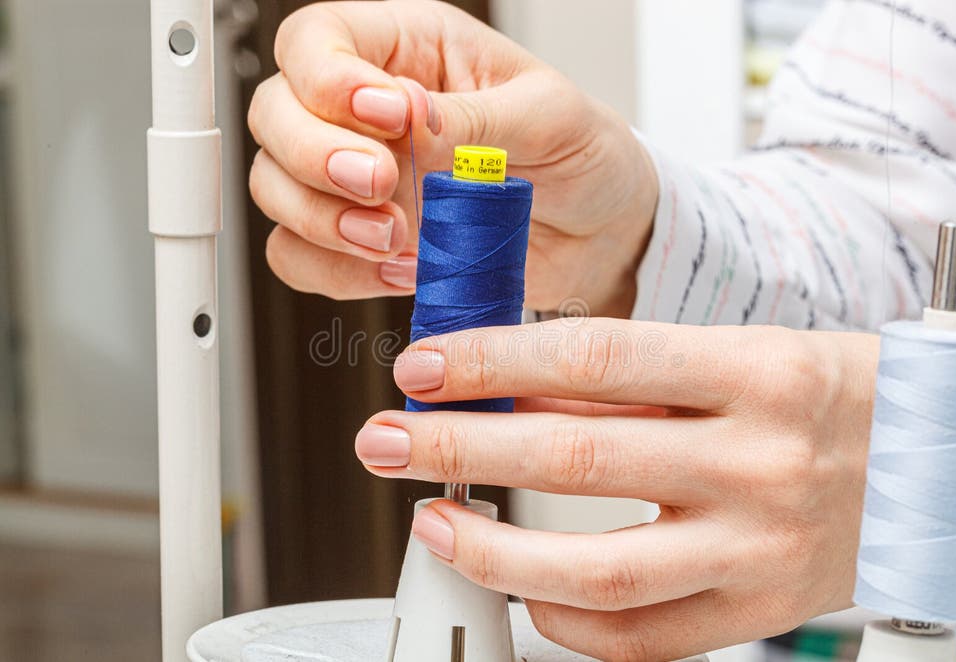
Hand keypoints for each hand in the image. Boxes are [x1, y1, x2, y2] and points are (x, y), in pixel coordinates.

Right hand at [247, 0, 658, 316]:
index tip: (387, 119)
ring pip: (276, 189)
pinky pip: (305, 257)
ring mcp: (361, 182)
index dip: (328, 78)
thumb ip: (475, 117)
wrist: (602, 234)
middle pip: (276, 114)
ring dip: (322, 220)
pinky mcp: (364, 243)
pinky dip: (337, 271)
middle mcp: (370, 116)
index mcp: (411, 53)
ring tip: (394, 237)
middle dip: (315, 155)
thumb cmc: (582, 154)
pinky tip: (397, 270)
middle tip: (381, 185)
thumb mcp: (549, 116)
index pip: (318, 39)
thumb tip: (410, 119)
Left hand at [355, 319, 878, 660]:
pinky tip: (520, 593)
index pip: (591, 360)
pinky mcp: (755, 613)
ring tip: (430, 522)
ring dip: (491, 551)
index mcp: (752, 372)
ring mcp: (757, 548)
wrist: (930, 466)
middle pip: (574, 460)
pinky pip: (640, 639)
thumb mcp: (734, 357)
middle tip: (386, 441)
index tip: (422, 368)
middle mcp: (756, 462)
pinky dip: (562, 620)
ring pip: (597, 569)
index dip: (491, 363)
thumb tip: (510, 391)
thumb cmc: (822, 399)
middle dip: (459, 450)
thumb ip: (627, 381)